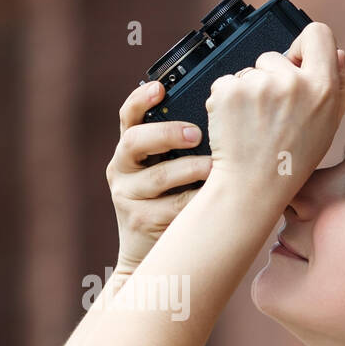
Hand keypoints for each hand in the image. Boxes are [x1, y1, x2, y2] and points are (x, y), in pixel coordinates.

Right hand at [106, 79, 213, 273]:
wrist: (152, 257)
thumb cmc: (171, 204)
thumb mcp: (169, 172)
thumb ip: (182, 148)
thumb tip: (223, 117)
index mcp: (130, 151)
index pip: (128, 117)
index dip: (141, 100)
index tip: (160, 88)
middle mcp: (121, 169)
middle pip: (134, 141)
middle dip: (166, 134)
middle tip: (195, 134)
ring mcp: (127, 196)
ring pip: (158, 176)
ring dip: (190, 168)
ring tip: (215, 167)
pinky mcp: (140, 220)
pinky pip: (173, 205)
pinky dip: (198, 198)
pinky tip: (216, 196)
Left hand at [202, 23, 344, 203]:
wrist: (251, 187)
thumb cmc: (290, 161)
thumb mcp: (329, 126)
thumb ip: (339, 86)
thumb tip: (339, 53)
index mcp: (322, 87)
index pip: (318, 34)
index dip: (304, 46)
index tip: (296, 63)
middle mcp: (291, 82)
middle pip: (275, 56)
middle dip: (269, 79)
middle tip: (271, 115)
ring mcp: (257, 85)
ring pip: (248, 72)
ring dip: (247, 92)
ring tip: (254, 124)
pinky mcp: (228, 91)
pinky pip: (226, 83)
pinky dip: (226, 100)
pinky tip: (237, 124)